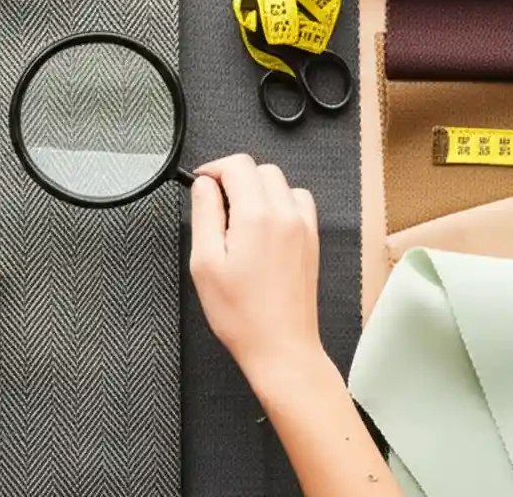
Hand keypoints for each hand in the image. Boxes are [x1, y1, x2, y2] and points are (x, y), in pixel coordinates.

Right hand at [189, 154, 323, 381]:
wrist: (280, 347)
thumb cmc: (242, 315)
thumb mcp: (205, 263)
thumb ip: (204, 214)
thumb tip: (203, 185)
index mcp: (256, 216)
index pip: (237, 165)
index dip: (213, 169)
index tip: (201, 184)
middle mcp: (285, 215)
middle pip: (260, 169)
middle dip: (234, 178)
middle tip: (215, 205)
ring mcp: (303, 227)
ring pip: (280, 183)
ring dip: (257, 189)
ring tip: (238, 219)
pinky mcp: (311, 240)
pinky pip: (298, 202)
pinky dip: (279, 203)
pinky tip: (263, 227)